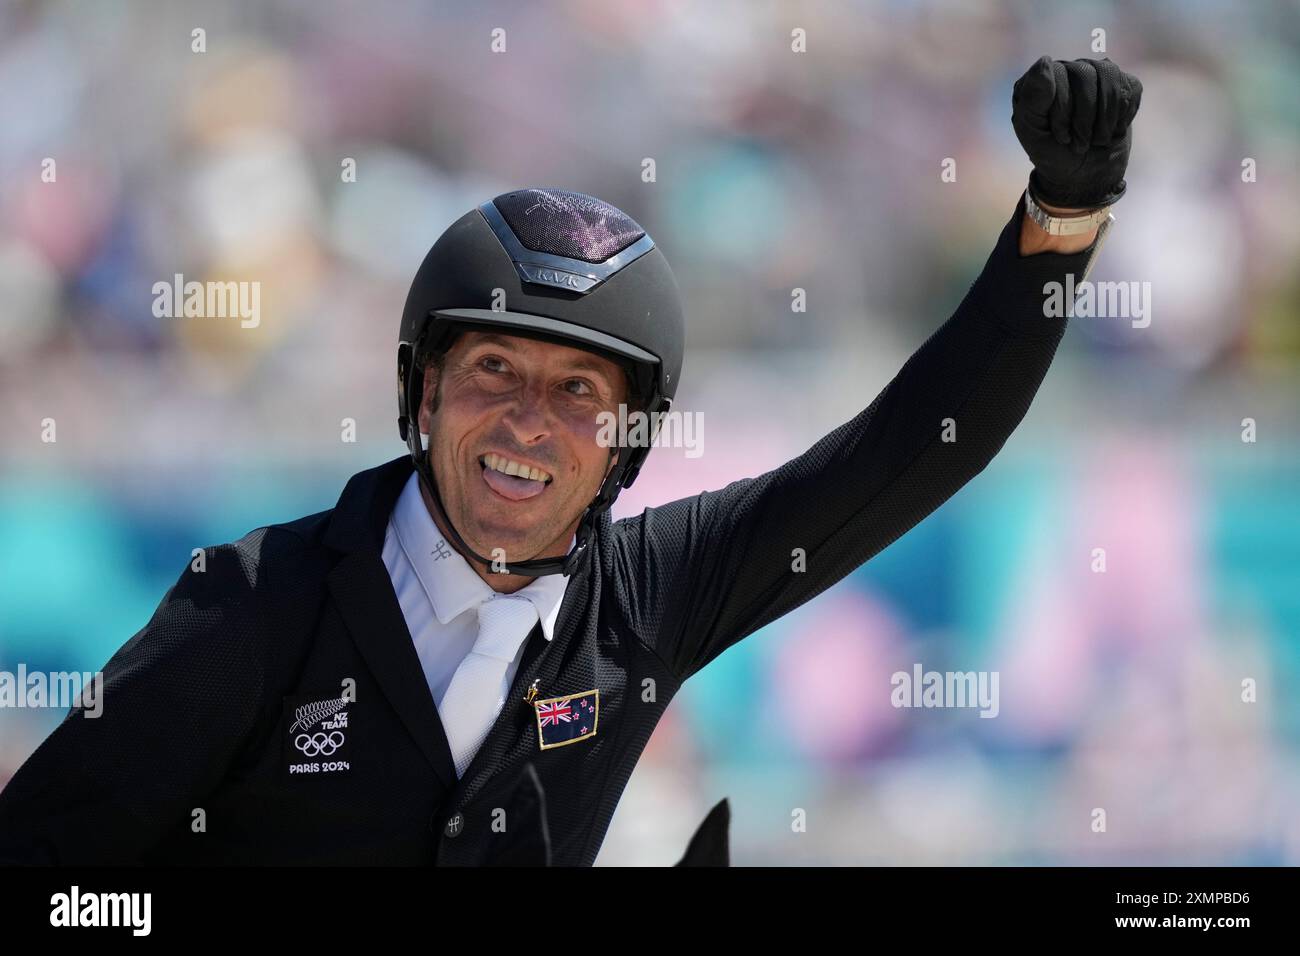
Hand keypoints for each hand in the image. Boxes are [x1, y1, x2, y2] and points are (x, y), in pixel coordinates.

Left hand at [1012, 55, 1141, 208]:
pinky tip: (1112, 129)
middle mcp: (1067, 71)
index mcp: (1039, 81)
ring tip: (1096, 139)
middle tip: (1080, 143)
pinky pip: (1131, 87)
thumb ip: (1033, 98)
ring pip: (1111, 76)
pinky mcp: (1122, 86)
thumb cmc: (1052, 154)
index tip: (1061, 138)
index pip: (1059, 74)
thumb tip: (1045, 60)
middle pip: (1087, 74)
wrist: (1083, 176)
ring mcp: (1096, 76)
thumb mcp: (1033, 133)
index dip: (1064, 109)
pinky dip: (1123, 115)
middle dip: (1085, 116)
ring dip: (1105, 117)